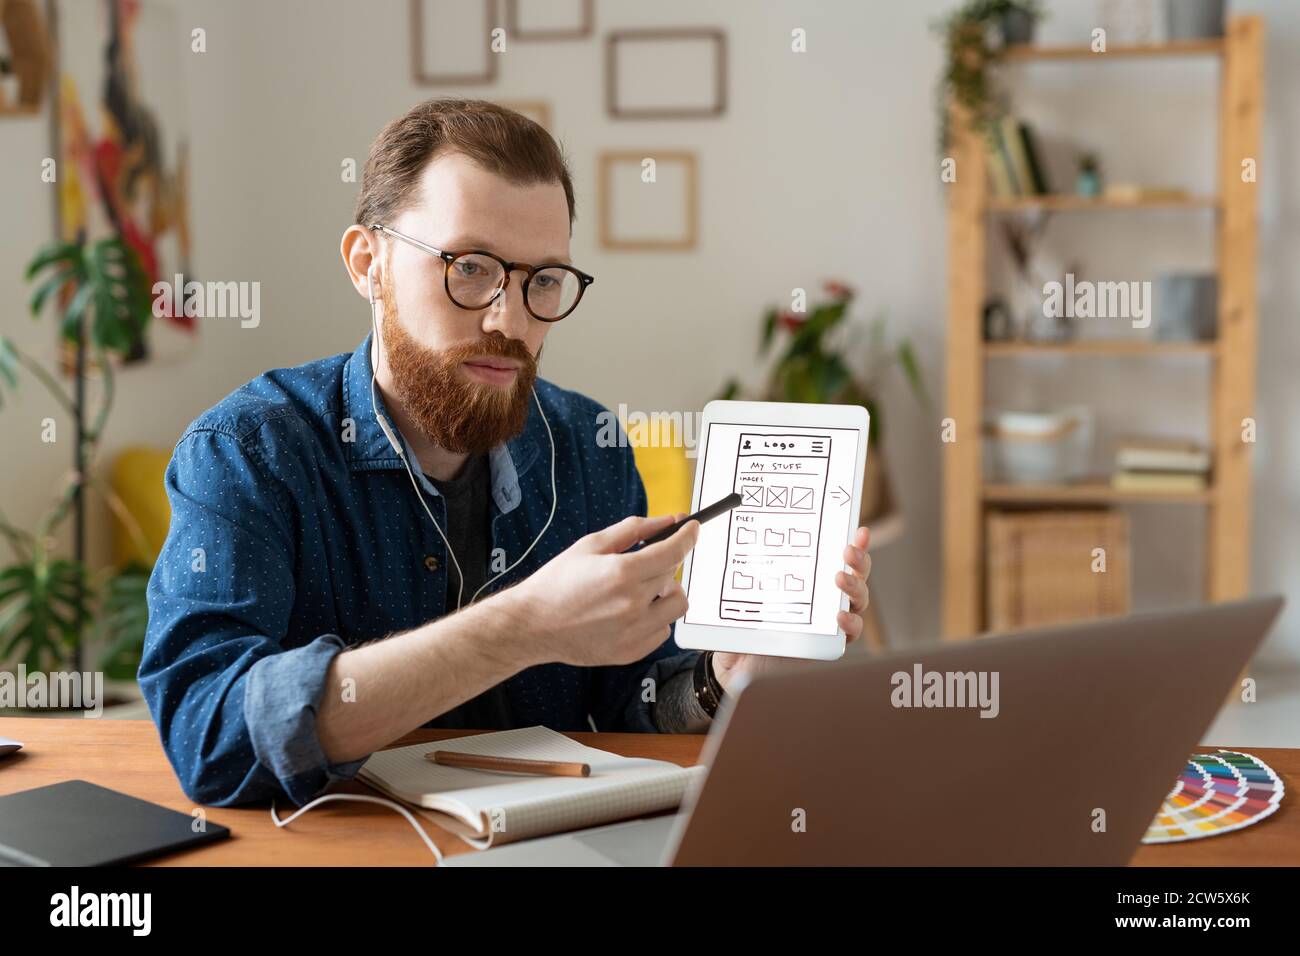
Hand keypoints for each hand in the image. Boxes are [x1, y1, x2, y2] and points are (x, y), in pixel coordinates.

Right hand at [506, 514, 697, 667]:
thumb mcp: (591, 545)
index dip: (688, 536)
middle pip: (673, 575)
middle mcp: (633, 603)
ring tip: (641, 589)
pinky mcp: (632, 651)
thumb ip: (633, 530)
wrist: (533, 625)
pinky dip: (654, 617)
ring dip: (665, 592)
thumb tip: (666, 521)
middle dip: (664, 563)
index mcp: (622, 573)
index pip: (674, 551)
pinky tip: (631, 612)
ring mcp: (634, 631)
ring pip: (676, 604)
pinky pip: (662, 629)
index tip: (692, 528)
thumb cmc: (557, 583)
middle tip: (642, 562)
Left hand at [712, 525, 871, 694]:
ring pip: (857, 601)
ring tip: (839, 578)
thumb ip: (718, 556)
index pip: (833, 554)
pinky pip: (849, 633)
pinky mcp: (825, 645)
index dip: (850, 541)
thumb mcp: (730, 588)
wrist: (733, 666)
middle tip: (847, 550)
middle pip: (854, 573)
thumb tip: (688, 519)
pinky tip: (839, 617)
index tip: (854, 527)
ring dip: (855, 587)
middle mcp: (822, 596)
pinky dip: (850, 623)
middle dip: (858, 559)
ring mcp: (827, 621)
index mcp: (805, 577)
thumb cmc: (737, 623)